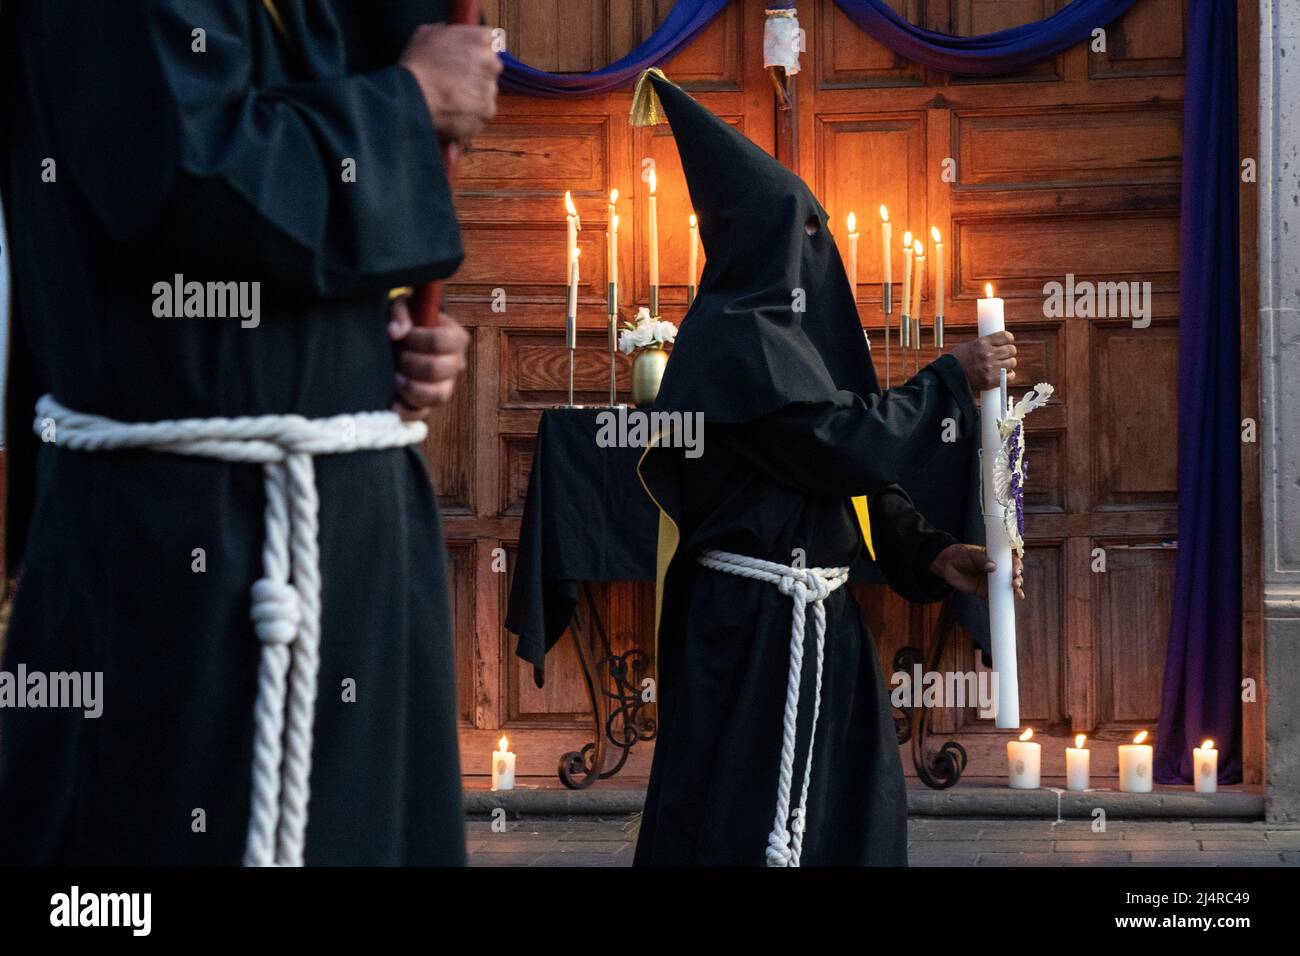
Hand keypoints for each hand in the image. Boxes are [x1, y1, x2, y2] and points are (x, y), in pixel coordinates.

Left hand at [388, 296, 469, 419]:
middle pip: (437, 369)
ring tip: (393, 377)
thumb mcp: (403, 306)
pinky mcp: (429, 404)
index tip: (400, 335)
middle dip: (410, 363)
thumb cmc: (407, 321)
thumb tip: (396, 332)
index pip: (440, 342)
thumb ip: (400, 312)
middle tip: (396, 356)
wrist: (403, 339)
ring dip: (410, 387)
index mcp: (456, 338)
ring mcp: (445, 387)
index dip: (416, 339)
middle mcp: (456, 364)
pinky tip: (391, 401)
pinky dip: (405, 411)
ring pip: (437, 396)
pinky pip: (423, 414)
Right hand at [399, 24, 501, 141]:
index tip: (467, 58)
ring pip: (486, 91)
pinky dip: (471, 113)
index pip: (490, 42)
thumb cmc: (417, 64)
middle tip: (457, 80)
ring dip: (474, 94)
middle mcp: (490, 62)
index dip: (476, 51)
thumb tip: (448, 34)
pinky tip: (454, 110)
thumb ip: (446, 31)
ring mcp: (490, 87)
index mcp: (479, 38)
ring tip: (452, 97)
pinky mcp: (487, 110)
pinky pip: (482, 111)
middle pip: (490, 68)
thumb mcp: (427, 33)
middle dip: (478, 73)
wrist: (413, 95)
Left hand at [928, 543, 1024, 599]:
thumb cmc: (962, 555)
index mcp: (998, 559)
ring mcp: (992, 583)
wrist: (947, 564)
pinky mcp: (983, 593)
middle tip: (1015, 583)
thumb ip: (981, 560)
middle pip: (1013, 577)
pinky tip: (1006, 607)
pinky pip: (994, 600)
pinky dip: (1001, 604)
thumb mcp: (971, 555)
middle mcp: (998, 572)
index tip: (1015, 571)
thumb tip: (993, 566)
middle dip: (1018, 581)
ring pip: (1007, 589)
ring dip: (1015, 593)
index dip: (1017, 567)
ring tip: (1018, 595)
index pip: (1012, 563)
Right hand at [950, 331, 1016, 392]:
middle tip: (1003, 355)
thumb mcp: (969, 346)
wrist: (948, 378)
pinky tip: (1001, 374)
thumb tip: (997, 343)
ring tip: (1000, 366)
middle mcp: (988, 354)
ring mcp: (991, 368)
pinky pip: (1010, 376)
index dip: (1008, 340)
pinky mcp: (992, 380)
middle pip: (1011, 350)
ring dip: (1008, 364)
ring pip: (1012, 362)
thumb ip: (984, 345)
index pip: (1006, 336)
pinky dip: (1007, 375)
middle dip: (1008, 352)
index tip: (1007, 342)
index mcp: (982, 343)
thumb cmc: (956, 362)